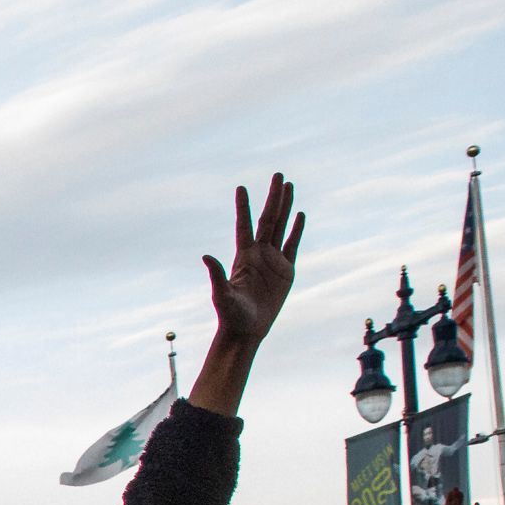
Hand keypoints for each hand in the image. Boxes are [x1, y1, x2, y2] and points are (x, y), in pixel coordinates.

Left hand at [203, 175, 303, 352]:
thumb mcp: (222, 295)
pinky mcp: (286, 270)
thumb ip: (216, 275)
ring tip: (288, 185)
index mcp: (243, 257)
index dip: (242, 207)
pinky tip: (300, 214)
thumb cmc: (231, 315)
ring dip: (286, 206)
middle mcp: (258, 254)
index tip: (241, 187)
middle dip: (272, 197)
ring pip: (281, 226)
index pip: (244, 226)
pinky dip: (296, 229)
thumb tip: (205, 256)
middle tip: (278, 174)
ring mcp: (273, 260)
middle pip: (268, 219)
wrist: (247, 331)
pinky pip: (292, 245)